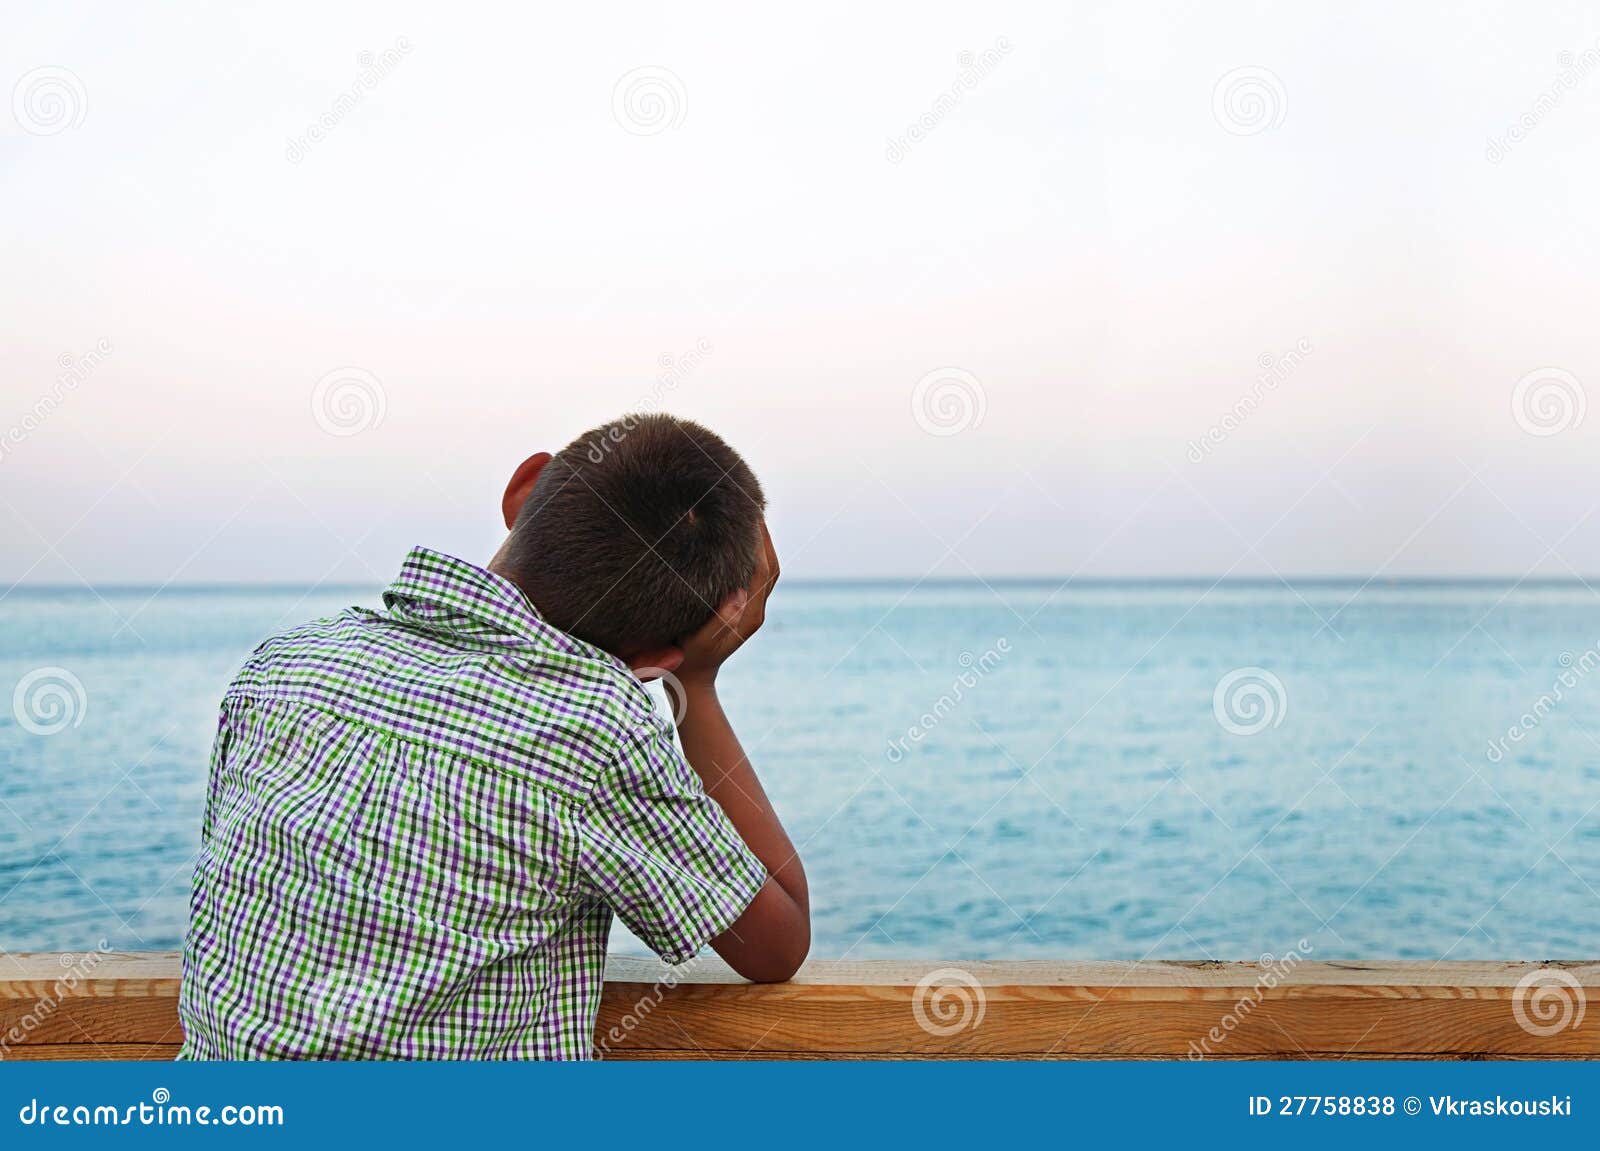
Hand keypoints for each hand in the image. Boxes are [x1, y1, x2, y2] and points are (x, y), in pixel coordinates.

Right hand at [675, 520, 777, 687]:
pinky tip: (737, 537)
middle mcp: (756, 610)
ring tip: (747, 515)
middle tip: (751, 505)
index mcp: (748, 615)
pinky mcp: (744, 607)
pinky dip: (753, 552)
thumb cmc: (688, 660)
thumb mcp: (700, 643)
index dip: (758, 541)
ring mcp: (752, 608)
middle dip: (763, 535)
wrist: (691, 679)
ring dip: (760, 542)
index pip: (762, 570)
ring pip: (766, 568)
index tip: (749, 514)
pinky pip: (756, 574)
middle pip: (770, 564)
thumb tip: (740, 592)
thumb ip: (720, 620)